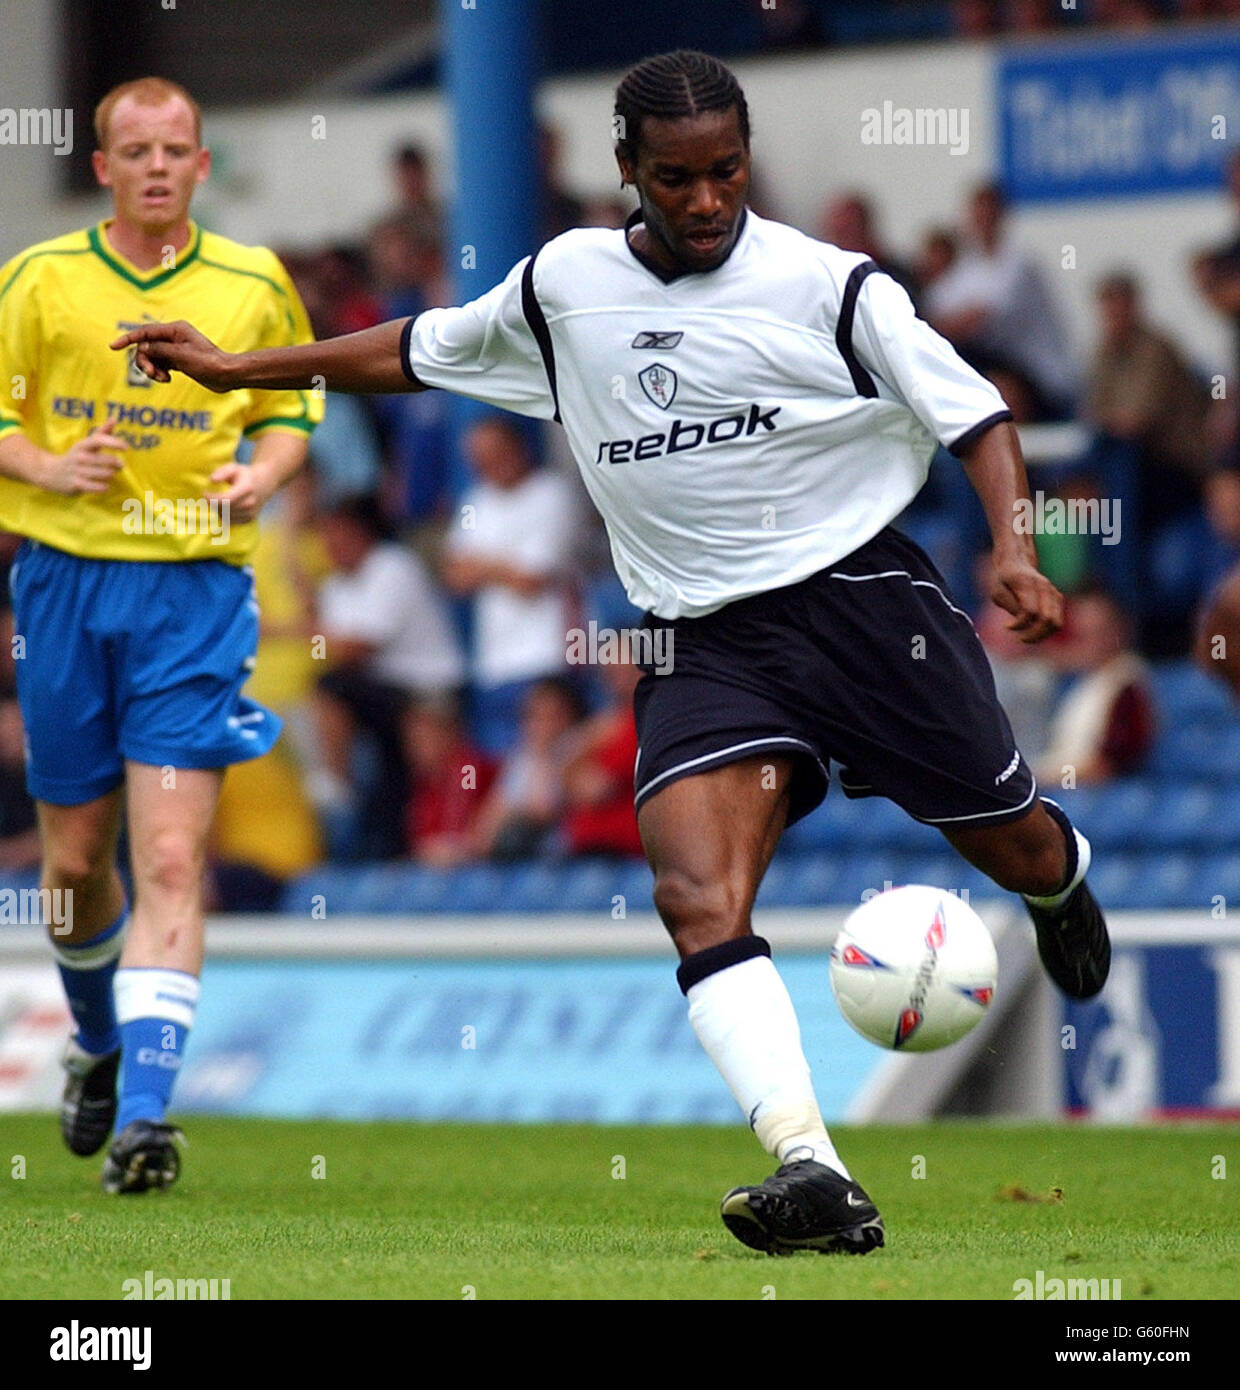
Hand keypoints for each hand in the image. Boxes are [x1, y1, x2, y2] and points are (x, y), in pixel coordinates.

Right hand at [38, 418, 126, 493]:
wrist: (50, 473)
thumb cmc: (76, 456)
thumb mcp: (86, 444)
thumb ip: (102, 433)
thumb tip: (114, 419)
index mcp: (83, 445)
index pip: (98, 440)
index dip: (112, 442)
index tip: (126, 447)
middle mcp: (79, 457)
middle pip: (103, 459)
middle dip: (115, 462)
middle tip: (120, 464)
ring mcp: (76, 471)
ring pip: (102, 474)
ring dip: (110, 474)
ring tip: (111, 473)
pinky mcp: (75, 484)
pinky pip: (95, 487)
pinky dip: (103, 487)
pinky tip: (105, 485)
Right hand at [109, 320, 233, 390]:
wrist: (227, 375)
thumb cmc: (208, 363)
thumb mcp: (181, 356)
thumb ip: (159, 350)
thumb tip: (142, 347)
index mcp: (175, 330)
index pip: (145, 332)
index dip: (127, 339)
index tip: (112, 347)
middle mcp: (174, 337)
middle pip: (146, 346)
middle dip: (144, 361)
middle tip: (152, 374)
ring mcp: (175, 349)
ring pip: (152, 357)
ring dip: (151, 369)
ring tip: (162, 379)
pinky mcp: (178, 361)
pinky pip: (159, 365)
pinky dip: (158, 373)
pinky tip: (166, 380)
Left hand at [206, 460, 275, 524]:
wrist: (264, 483)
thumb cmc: (244, 474)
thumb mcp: (234, 468)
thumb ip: (222, 472)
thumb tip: (211, 480)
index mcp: (247, 488)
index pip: (226, 499)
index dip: (212, 499)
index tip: (204, 493)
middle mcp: (251, 502)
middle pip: (225, 509)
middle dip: (213, 504)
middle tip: (209, 496)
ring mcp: (251, 512)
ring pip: (226, 517)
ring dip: (217, 510)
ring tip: (217, 500)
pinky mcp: (250, 519)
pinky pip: (230, 522)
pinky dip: (223, 515)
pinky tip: (223, 507)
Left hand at [988, 551, 1062, 643]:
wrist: (1018, 562)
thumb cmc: (1004, 580)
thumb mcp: (997, 591)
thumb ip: (1010, 605)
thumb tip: (1024, 622)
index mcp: (1027, 583)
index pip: (1030, 611)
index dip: (1019, 624)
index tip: (1006, 626)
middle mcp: (1044, 587)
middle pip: (1047, 619)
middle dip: (1034, 634)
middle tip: (1021, 638)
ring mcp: (1053, 592)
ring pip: (1056, 623)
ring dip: (1042, 635)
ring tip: (1026, 638)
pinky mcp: (1058, 599)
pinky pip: (1058, 622)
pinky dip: (1047, 631)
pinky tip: (1033, 631)